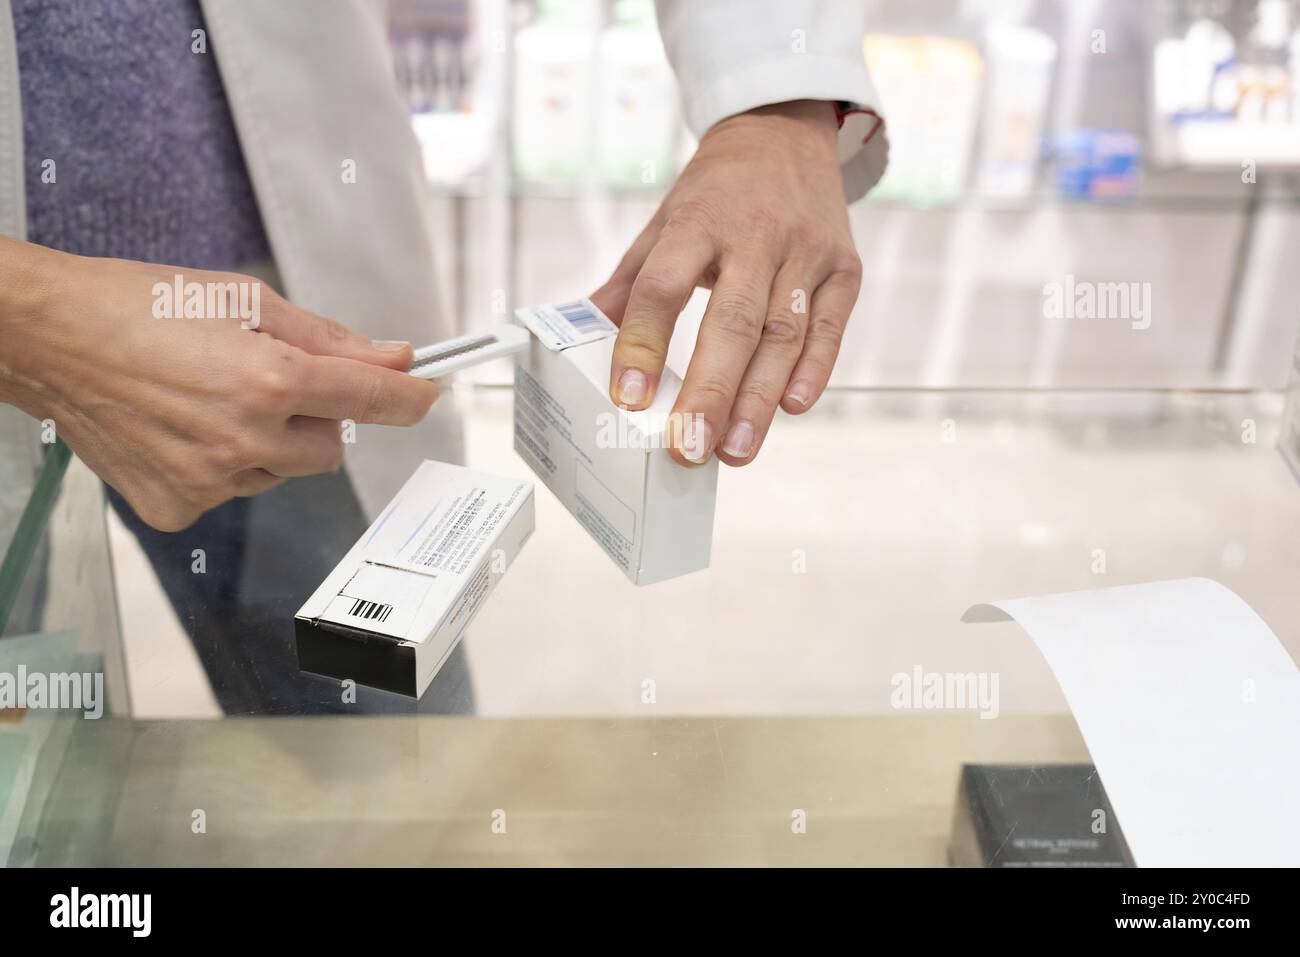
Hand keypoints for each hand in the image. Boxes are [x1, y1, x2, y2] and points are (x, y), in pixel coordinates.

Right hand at [0, 239, 437, 530]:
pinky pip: (231, 491)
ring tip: (211, 399)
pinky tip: (183, 429)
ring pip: (280, 473)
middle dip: (315, 418)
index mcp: (269, 379)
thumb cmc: (139, 306)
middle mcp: (245, 438)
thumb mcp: (245, 299)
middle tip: (268, 380)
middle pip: (329, 449)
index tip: (427, 393)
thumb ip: (329, 337)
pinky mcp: (176, 506)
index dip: (408, 397)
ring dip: (268, 442)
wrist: (49, 338)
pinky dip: (223, 465)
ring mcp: (208, 480)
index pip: (370, 400)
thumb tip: (393, 357)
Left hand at [591, 99, 861, 466]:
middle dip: (709, 391)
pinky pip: (831, 326)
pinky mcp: (845, 267)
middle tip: (687, 447)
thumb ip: (628, 284)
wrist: (784, 133)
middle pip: (732, 321)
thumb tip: (580, 338)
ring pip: (783, 333)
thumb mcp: (663, 222)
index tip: (627, 398)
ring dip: (758, 398)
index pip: (663, 286)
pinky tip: (793, 407)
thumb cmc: (717, 192)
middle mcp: (755, 234)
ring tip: (734, 451)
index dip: (642, 344)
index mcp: (697, 222)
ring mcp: (805, 251)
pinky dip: (815, 369)